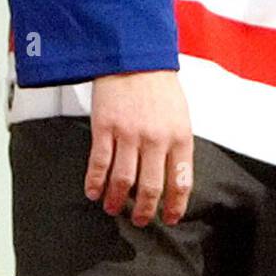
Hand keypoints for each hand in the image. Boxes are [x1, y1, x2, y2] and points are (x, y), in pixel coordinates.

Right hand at [85, 70, 193, 226]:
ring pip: (123, 181)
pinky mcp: (105, 129)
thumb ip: (177, 144)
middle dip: (144, 210)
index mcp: (180, 135)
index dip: (176, 204)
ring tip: (114, 208)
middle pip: (150, 188)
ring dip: (117, 201)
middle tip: (140, 219)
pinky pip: (99, 165)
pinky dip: (95, 183)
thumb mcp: (181, 114)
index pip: (181, 180)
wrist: (135, 56)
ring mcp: (129, 135)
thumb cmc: (159, 85)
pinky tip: (94, 192)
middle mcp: (156, 139)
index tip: (171, 217)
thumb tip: (173, 175)